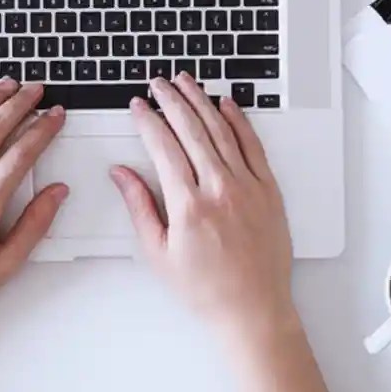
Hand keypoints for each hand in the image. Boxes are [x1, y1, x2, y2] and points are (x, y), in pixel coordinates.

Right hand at [111, 73, 294, 335]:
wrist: (253, 309)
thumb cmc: (206, 289)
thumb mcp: (158, 253)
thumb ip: (139, 206)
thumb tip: (121, 173)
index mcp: (188, 205)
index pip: (163, 146)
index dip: (148, 120)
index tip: (138, 105)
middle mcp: (220, 189)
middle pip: (192, 129)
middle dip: (172, 100)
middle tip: (159, 83)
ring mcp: (248, 187)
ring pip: (222, 130)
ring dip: (202, 101)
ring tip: (187, 82)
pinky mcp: (269, 190)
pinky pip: (253, 145)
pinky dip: (239, 121)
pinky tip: (227, 104)